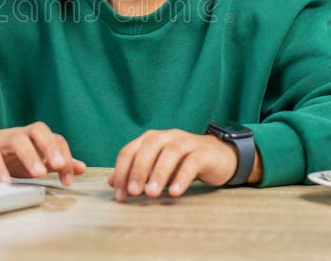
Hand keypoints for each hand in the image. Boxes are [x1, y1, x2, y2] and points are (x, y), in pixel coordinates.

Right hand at [0, 122, 86, 185]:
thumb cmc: (9, 154)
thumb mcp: (35, 158)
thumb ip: (56, 162)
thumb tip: (81, 167)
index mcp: (35, 137)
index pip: (55, 139)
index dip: (65, 157)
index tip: (69, 180)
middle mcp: (20, 135)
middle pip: (38, 131)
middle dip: (50, 147)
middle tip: (58, 165)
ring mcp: (2, 141)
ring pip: (17, 141)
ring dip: (29, 156)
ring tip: (39, 174)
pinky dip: (0, 168)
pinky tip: (6, 182)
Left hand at [108, 129, 238, 201]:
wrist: (218, 157)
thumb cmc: (182, 163)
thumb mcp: (157, 167)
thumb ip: (136, 172)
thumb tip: (112, 182)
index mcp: (151, 139)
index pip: (130, 151)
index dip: (122, 172)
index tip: (120, 195)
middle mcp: (167, 136)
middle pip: (148, 148)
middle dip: (138, 170)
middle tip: (133, 192)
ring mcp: (186, 142)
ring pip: (170, 153)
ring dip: (159, 173)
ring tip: (152, 194)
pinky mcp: (204, 152)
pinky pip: (192, 162)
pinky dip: (182, 176)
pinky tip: (175, 192)